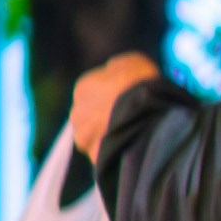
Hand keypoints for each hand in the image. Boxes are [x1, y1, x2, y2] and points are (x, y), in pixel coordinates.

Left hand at [61, 51, 163, 172]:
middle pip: (93, 117)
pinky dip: (117, 153)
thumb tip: (115, 71)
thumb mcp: (132, 62)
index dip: (115, 97)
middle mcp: (77, 112)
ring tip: (134, 137)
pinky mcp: (94, 157)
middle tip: (132, 120)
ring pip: (97, 138)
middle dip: (108, 119)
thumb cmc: (139, 83)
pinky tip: (132, 149)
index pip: (96, 93)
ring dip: (110, 138)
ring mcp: (83, 137)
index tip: (130, 101)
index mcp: (83, 87)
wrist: (144, 112)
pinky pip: (106, 156)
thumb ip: (118, 68)